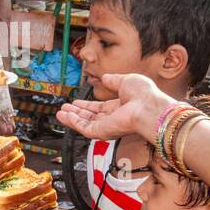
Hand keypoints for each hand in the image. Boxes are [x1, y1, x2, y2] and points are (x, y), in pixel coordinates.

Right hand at [56, 73, 171, 144]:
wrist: (149, 107)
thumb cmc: (144, 95)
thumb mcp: (127, 80)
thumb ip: (114, 80)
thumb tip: (105, 77)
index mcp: (121, 107)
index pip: (100, 108)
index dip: (87, 105)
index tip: (77, 101)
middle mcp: (114, 118)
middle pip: (91, 117)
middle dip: (77, 112)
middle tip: (65, 108)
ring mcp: (108, 126)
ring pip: (85, 124)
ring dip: (72, 118)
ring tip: (60, 112)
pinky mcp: (102, 132)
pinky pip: (84, 128)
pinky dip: (73, 122)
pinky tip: (64, 116)